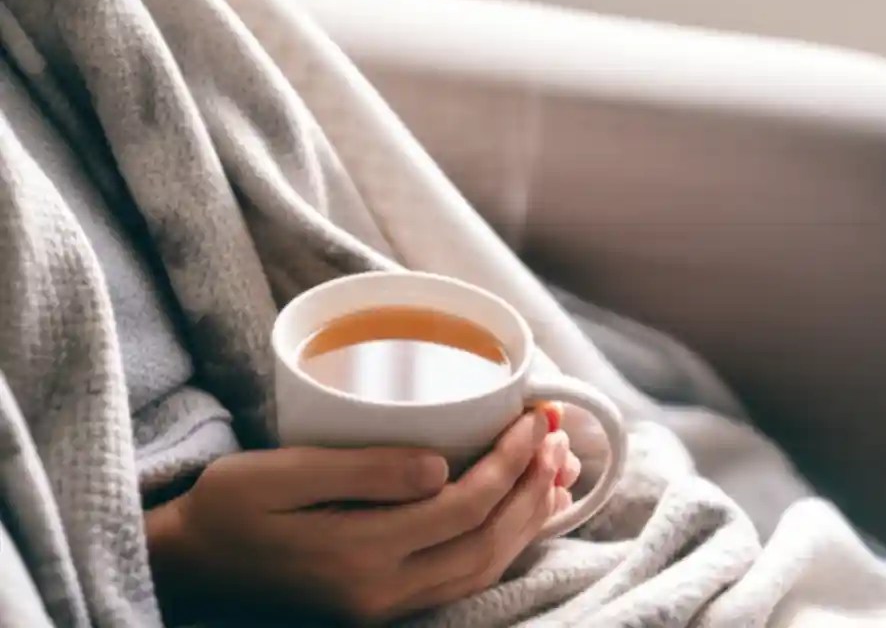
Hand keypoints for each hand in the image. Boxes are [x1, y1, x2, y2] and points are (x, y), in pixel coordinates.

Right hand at [148, 410, 582, 624]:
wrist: (186, 565)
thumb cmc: (225, 506)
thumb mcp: (280, 473)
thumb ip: (364, 470)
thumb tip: (444, 465)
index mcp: (358, 553)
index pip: (463, 506)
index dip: (510, 462)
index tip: (534, 419)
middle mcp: (380, 591)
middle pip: (486, 544)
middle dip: (532, 490)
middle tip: (558, 440)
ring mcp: (382, 608)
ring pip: (481, 571)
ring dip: (526, 522)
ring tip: (556, 474)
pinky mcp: (379, 608)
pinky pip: (461, 584)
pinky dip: (501, 550)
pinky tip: (518, 519)